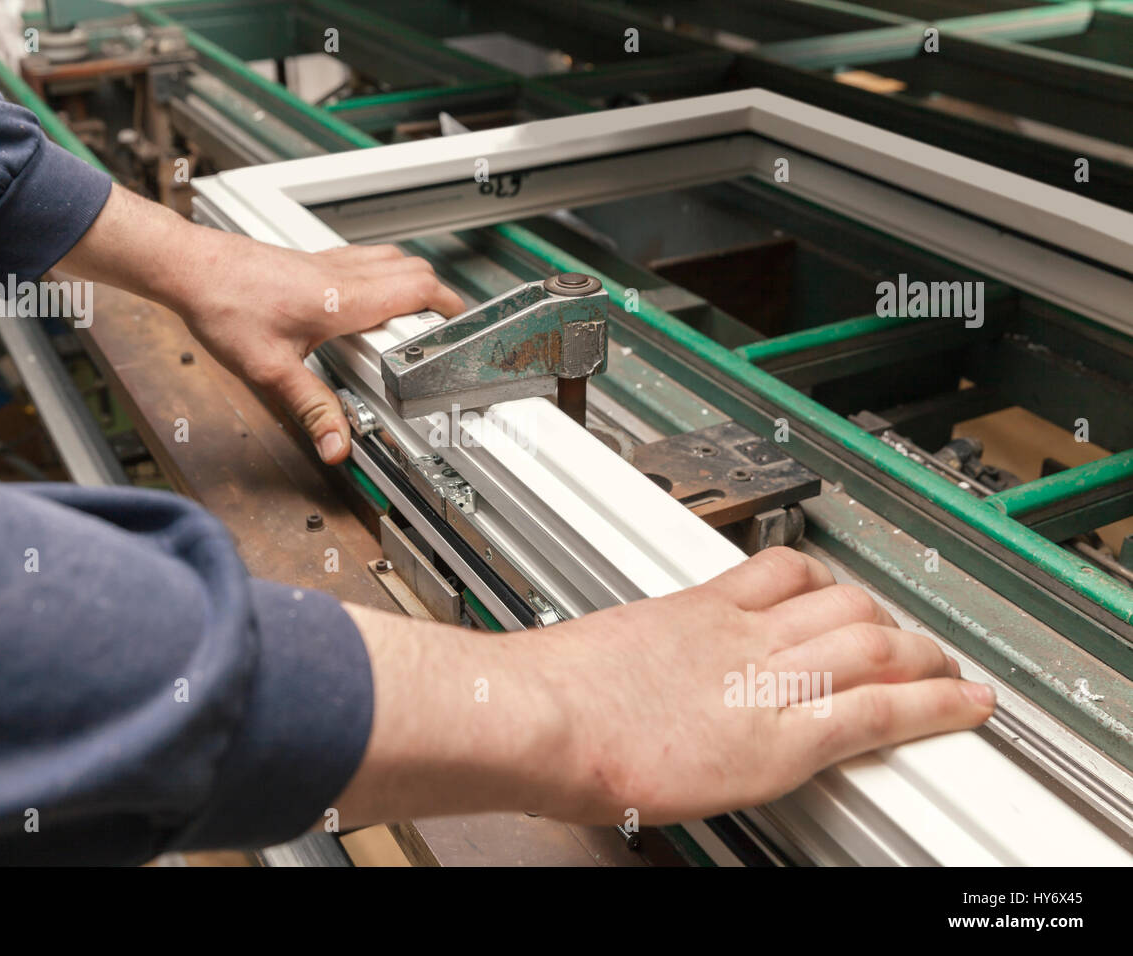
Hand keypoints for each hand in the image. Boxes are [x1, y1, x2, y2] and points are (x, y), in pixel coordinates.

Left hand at [168, 237, 463, 462]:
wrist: (188, 268)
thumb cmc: (223, 305)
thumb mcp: (270, 371)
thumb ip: (311, 409)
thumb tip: (338, 444)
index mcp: (345, 298)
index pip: (419, 288)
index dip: (449, 305)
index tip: (462, 325)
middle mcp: (342, 273)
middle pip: (413, 268)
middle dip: (436, 296)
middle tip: (440, 327)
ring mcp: (327, 262)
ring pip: (390, 258)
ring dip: (410, 282)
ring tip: (410, 316)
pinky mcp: (310, 261)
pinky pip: (363, 260)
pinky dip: (381, 277)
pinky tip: (364, 304)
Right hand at [336, 547, 994, 827]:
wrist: (538, 718)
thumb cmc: (549, 696)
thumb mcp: (598, 653)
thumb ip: (634, 655)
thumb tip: (623, 673)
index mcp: (696, 611)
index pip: (784, 572)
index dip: (825, 580)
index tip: (838, 589)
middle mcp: (740, 636)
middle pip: (839, 601)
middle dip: (882, 618)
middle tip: (902, 635)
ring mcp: (763, 681)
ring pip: (869, 641)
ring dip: (916, 653)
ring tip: (941, 669)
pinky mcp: (778, 736)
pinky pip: (874, 708)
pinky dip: (930, 704)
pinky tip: (960, 705)